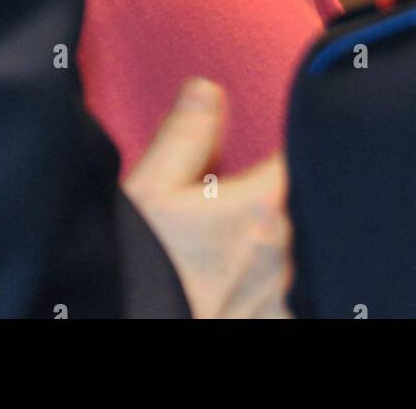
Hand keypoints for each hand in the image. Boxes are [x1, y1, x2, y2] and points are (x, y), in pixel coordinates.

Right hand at [121, 77, 291, 318]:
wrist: (120, 325)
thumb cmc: (138, 268)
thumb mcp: (150, 187)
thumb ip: (187, 132)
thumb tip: (208, 90)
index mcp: (263, 207)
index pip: (295, 158)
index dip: (278, 152)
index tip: (258, 158)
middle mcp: (285, 253)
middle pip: (290, 204)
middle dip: (260, 198)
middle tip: (214, 209)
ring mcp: (283, 296)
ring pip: (288, 251)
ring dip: (262, 244)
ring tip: (212, 253)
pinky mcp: (276, 325)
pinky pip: (285, 296)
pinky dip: (260, 284)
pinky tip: (225, 286)